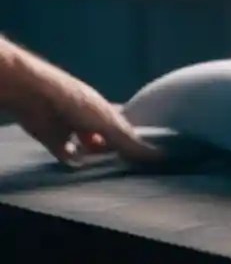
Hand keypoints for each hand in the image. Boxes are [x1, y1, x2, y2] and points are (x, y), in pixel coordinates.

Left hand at [0, 41, 160, 164]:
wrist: (37, 97)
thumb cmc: (78, 103)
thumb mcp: (111, 124)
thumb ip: (131, 143)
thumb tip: (161, 156)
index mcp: (108, 111)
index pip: (126, 126)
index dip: (135, 138)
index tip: (148, 153)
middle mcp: (91, 120)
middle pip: (108, 140)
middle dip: (115, 150)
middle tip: (127, 164)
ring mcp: (74, 130)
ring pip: (90, 150)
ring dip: (95, 157)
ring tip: (104, 166)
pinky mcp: (55, 141)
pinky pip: (68, 156)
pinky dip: (74, 161)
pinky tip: (81, 164)